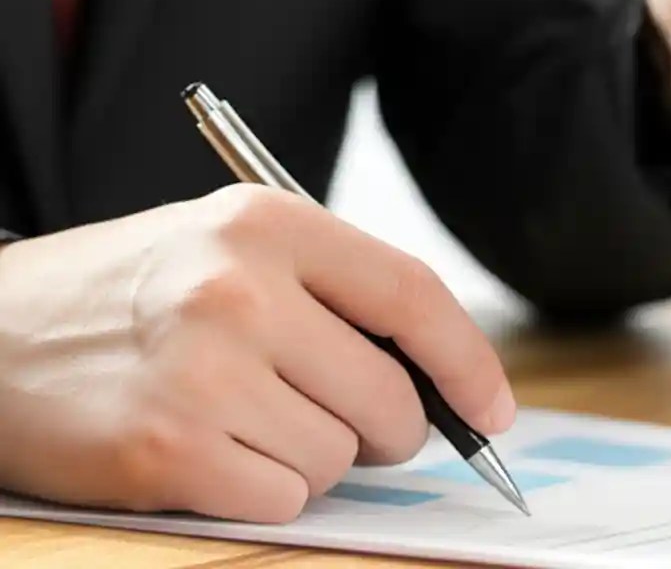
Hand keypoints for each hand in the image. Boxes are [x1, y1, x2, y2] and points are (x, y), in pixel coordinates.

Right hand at [0, 185, 512, 522]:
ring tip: (242, 418)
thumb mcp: (228, 250)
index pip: (413, 295)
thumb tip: (443, 377)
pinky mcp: (166, 449)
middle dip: (384, 428)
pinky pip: (284, 498)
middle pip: (390, 396)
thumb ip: (334, 295)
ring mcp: (201, 369)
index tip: (493, 409)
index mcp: (266, 224)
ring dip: (311, 456)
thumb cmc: (126, 295)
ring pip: (340, 456)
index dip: (469, 362)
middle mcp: (237, 288)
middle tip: (334, 416)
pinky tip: (209, 452)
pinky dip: (263, 489)